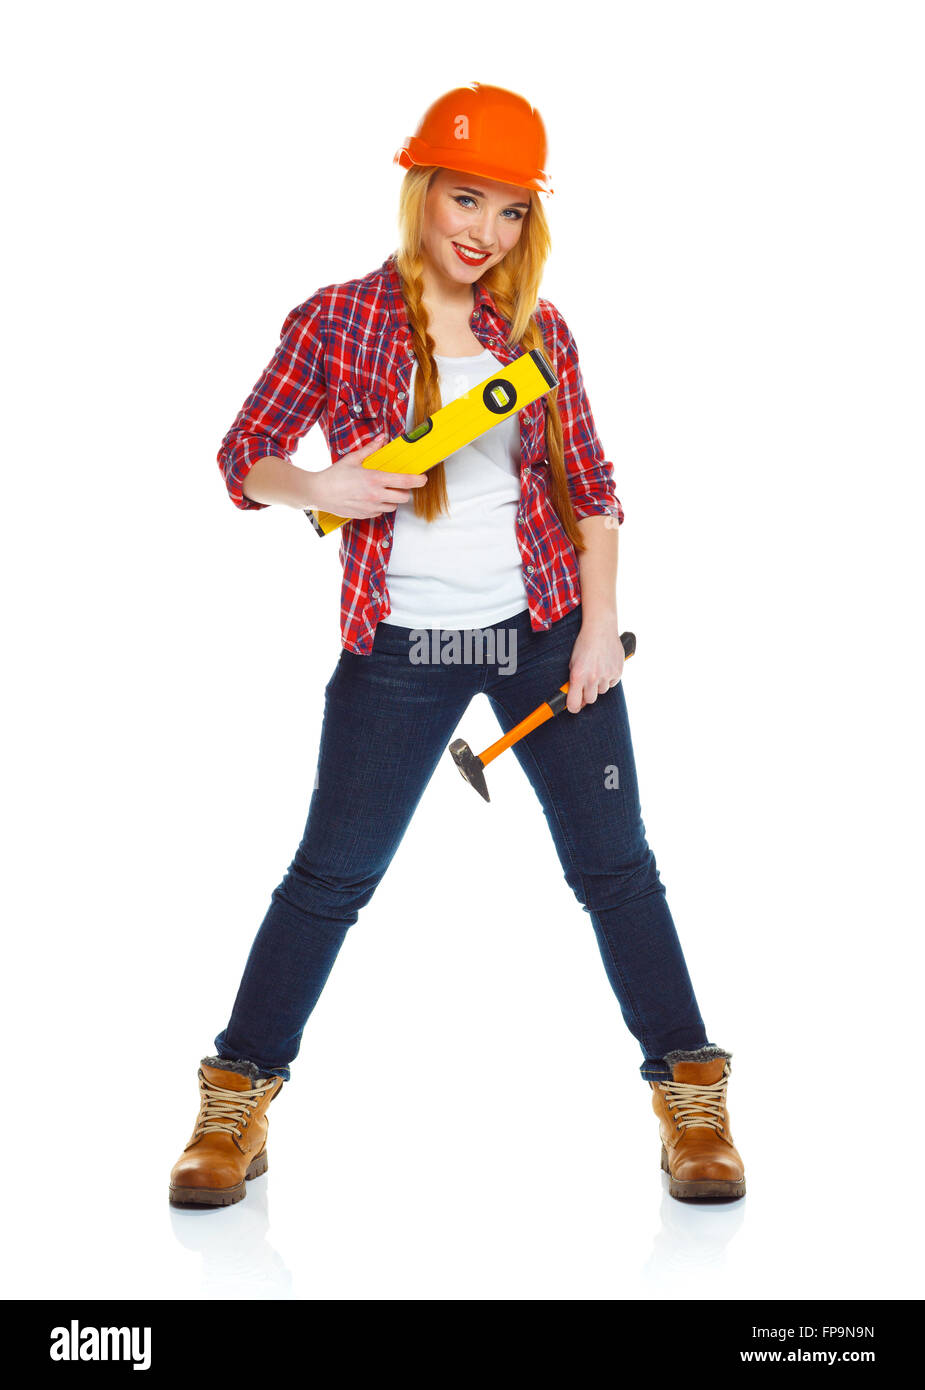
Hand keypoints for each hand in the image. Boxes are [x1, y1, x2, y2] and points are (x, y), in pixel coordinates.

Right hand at [311, 433, 427, 519]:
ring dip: (392, 500)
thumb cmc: (334, 476)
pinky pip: (380, 512)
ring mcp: (370, 507)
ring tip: (382, 491)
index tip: (423, 478)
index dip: (417, 480)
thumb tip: (381, 439)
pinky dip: (380, 506)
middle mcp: (375, 495)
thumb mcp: (353, 459)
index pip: (404, 481)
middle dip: (404, 491)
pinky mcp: (365, 515)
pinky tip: (371, 498)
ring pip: (393, 506)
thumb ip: (370, 449)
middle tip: (398, 485)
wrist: (319, 492)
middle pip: (403, 497)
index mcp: (374, 479)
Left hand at [566, 611, 623, 712]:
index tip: (573, 707)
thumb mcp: (573, 662)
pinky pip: (612, 683)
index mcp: (578, 675)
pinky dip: (608, 678)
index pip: (574, 704)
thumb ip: (573, 681)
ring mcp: (606, 675)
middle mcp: (592, 678)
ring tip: (597, 670)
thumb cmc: (584, 644)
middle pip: (590, 700)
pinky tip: (605, 667)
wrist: (600, 629)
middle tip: (586, 684)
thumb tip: (576, 698)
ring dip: (598, 685)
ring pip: (602, 691)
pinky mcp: (617, 672)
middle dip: (587, 694)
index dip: (573, 707)